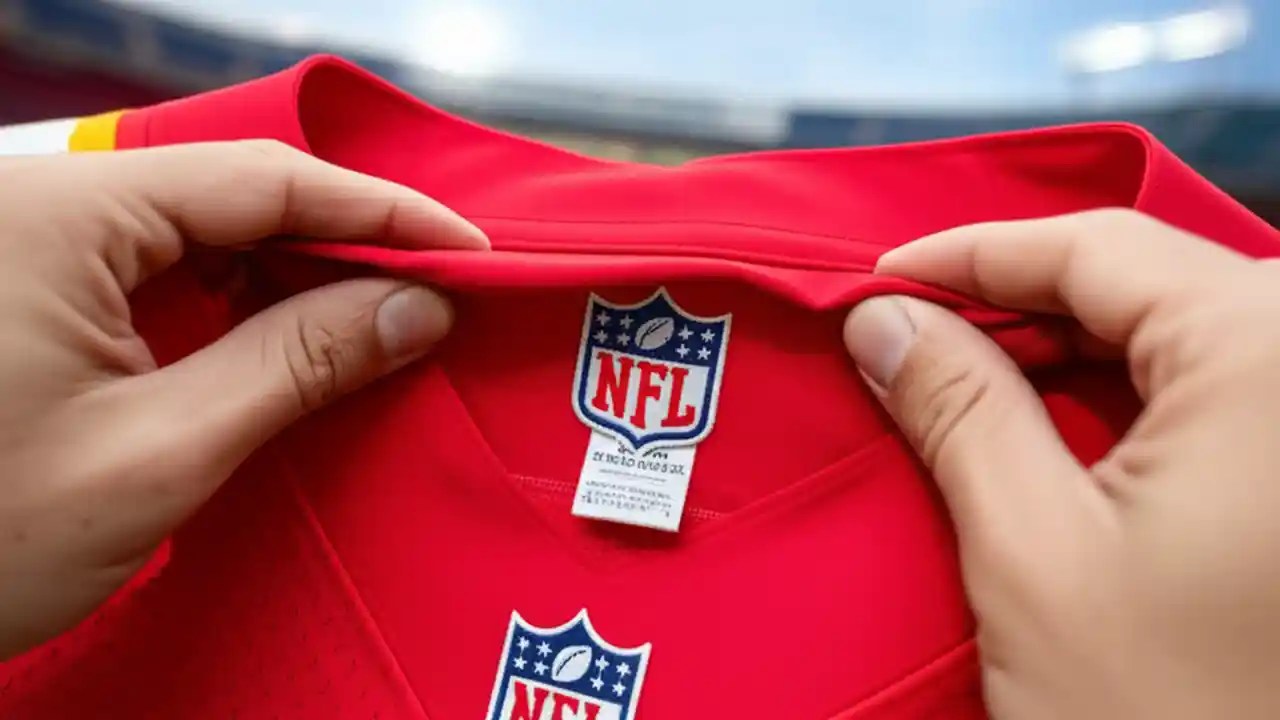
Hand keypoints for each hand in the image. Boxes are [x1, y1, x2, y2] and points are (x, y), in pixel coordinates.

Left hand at [0, 141, 485, 657]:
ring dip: (289, 278)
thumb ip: (298, 363)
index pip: (261, 179)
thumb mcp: (159, 453)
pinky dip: (231, 306)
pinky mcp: (24, 287)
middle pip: (231, 195)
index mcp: (57, 214)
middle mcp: (36, 203)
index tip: (469, 250)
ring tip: (374, 327)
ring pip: (197, 231)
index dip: (382, 211)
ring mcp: (25, 243)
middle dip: (342, 246)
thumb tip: (419, 305)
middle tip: (433, 298)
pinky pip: (153, 269)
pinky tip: (284, 346)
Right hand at [844, 209, 1279, 718]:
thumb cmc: (1172, 716)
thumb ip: (956, 410)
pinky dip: (1120, 397)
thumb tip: (886, 321)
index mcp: (1268, 352)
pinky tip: (1048, 427)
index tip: (879, 279)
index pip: (1095, 248)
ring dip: (1064, 350)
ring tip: (962, 382)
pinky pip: (1214, 393)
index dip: (969, 254)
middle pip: (1141, 282)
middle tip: (907, 337)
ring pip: (1178, 332)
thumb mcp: (1034, 554)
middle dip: (1014, 303)